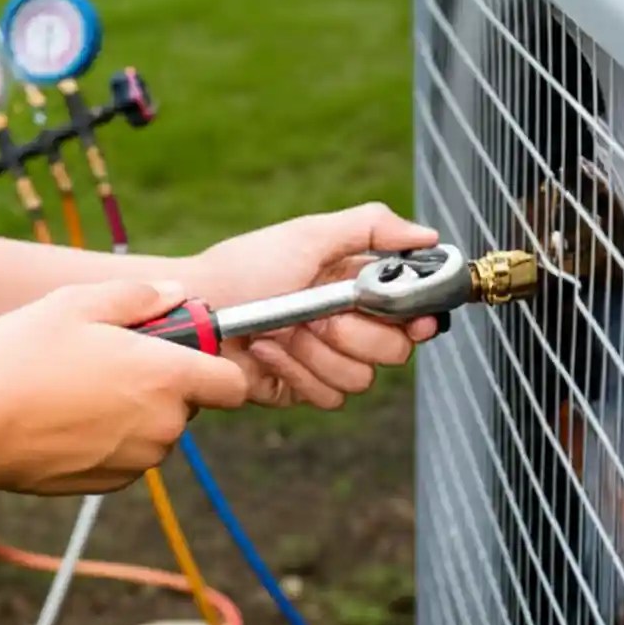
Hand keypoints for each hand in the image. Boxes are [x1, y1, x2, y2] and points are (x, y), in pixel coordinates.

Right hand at [0, 280, 248, 498]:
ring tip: (79, 386)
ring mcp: (138, 460)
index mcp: (167, 377)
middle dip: (164, 382)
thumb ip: (137, 296)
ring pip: (157, 429)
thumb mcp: (74, 305)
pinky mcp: (111, 482)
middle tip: (112, 359)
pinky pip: (128, 453)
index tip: (184, 350)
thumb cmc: (19, 360)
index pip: (233, 385)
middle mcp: (163, 425)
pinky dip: (110, 437)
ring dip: (135, 410)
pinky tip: (67, 417)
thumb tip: (177, 294)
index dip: (216, 366)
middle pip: (190, 403)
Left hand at [193, 202, 442, 408]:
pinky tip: (269, 350)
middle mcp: (347, 325)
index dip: (419, 319)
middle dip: (356, 334)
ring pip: (361, 379)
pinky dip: (295, 372)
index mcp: (356, 287)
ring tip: (285, 330)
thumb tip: (427, 236)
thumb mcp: (308, 235)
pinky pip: (327, 397)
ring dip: (319, 354)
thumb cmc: (243, 268)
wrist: (196, 313)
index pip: (412, 312)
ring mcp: (325, 360)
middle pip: (394, 351)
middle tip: (321, 314)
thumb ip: (372, 227)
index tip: (415, 320)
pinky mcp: (302, 389)